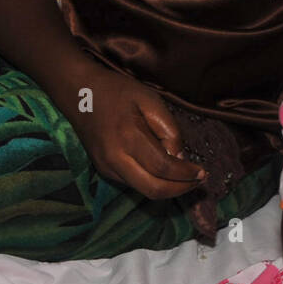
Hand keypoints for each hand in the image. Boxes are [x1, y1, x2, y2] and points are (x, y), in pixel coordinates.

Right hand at [72, 67, 206, 199]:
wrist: (79, 93)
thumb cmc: (118, 92)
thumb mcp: (151, 100)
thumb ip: (169, 129)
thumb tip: (179, 157)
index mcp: (128, 137)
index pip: (163, 168)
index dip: (186, 174)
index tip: (203, 172)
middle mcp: (115, 158)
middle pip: (153, 189)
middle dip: (180, 190)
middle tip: (198, 181)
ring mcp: (107, 167)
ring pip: (144, 191)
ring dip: (168, 189)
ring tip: (186, 177)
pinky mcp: (104, 171)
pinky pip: (134, 184)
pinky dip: (153, 182)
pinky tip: (164, 171)